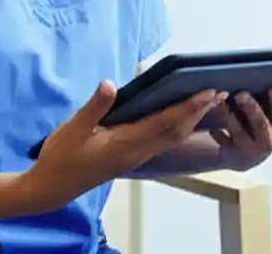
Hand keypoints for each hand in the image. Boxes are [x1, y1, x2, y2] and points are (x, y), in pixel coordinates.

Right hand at [18, 81, 226, 211]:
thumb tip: (110, 84)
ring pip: (172, 137)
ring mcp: (136, 157)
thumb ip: (94, 107)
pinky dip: (177, 127)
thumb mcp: (73, 129)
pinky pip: (163, 141)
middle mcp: (137, 152)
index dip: (188, 106)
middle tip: (219, 92)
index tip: (208, 92)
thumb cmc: (61, 156)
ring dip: (191, 119)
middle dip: (198, 111)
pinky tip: (180, 118)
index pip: (165, 122)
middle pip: (176, 131)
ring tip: (207, 102)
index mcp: (126, 143)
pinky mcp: (131, 158)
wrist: (52, 187)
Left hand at [211, 86, 271, 171]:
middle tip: (241, 93)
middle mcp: (268, 140)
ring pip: (238, 132)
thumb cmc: (265, 124)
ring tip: (220, 101)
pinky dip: (218, 134)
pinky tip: (212, 125)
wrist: (246, 156)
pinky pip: (223, 143)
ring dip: (229, 116)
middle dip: (252, 109)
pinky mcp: (232, 154)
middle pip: (260, 124)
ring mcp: (250, 148)